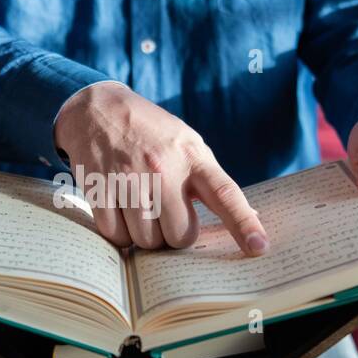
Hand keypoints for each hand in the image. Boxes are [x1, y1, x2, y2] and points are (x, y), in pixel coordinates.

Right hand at [54, 83, 268, 254]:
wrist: (97, 109)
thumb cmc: (151, 134)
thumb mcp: (187, 144)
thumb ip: (212, 181)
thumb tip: (253, 219)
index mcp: (191, 157)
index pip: (224, 194)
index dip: (243, 224)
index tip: (259, 248)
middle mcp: (163, 168)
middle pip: (179, 236)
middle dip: (173, 235)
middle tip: (164, 214)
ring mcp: (129, 178)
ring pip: (146, 241)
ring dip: (144, 235)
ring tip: (138, 207)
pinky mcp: (100, 188)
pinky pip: (116, 236)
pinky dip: (119, 233)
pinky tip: (119, 210)